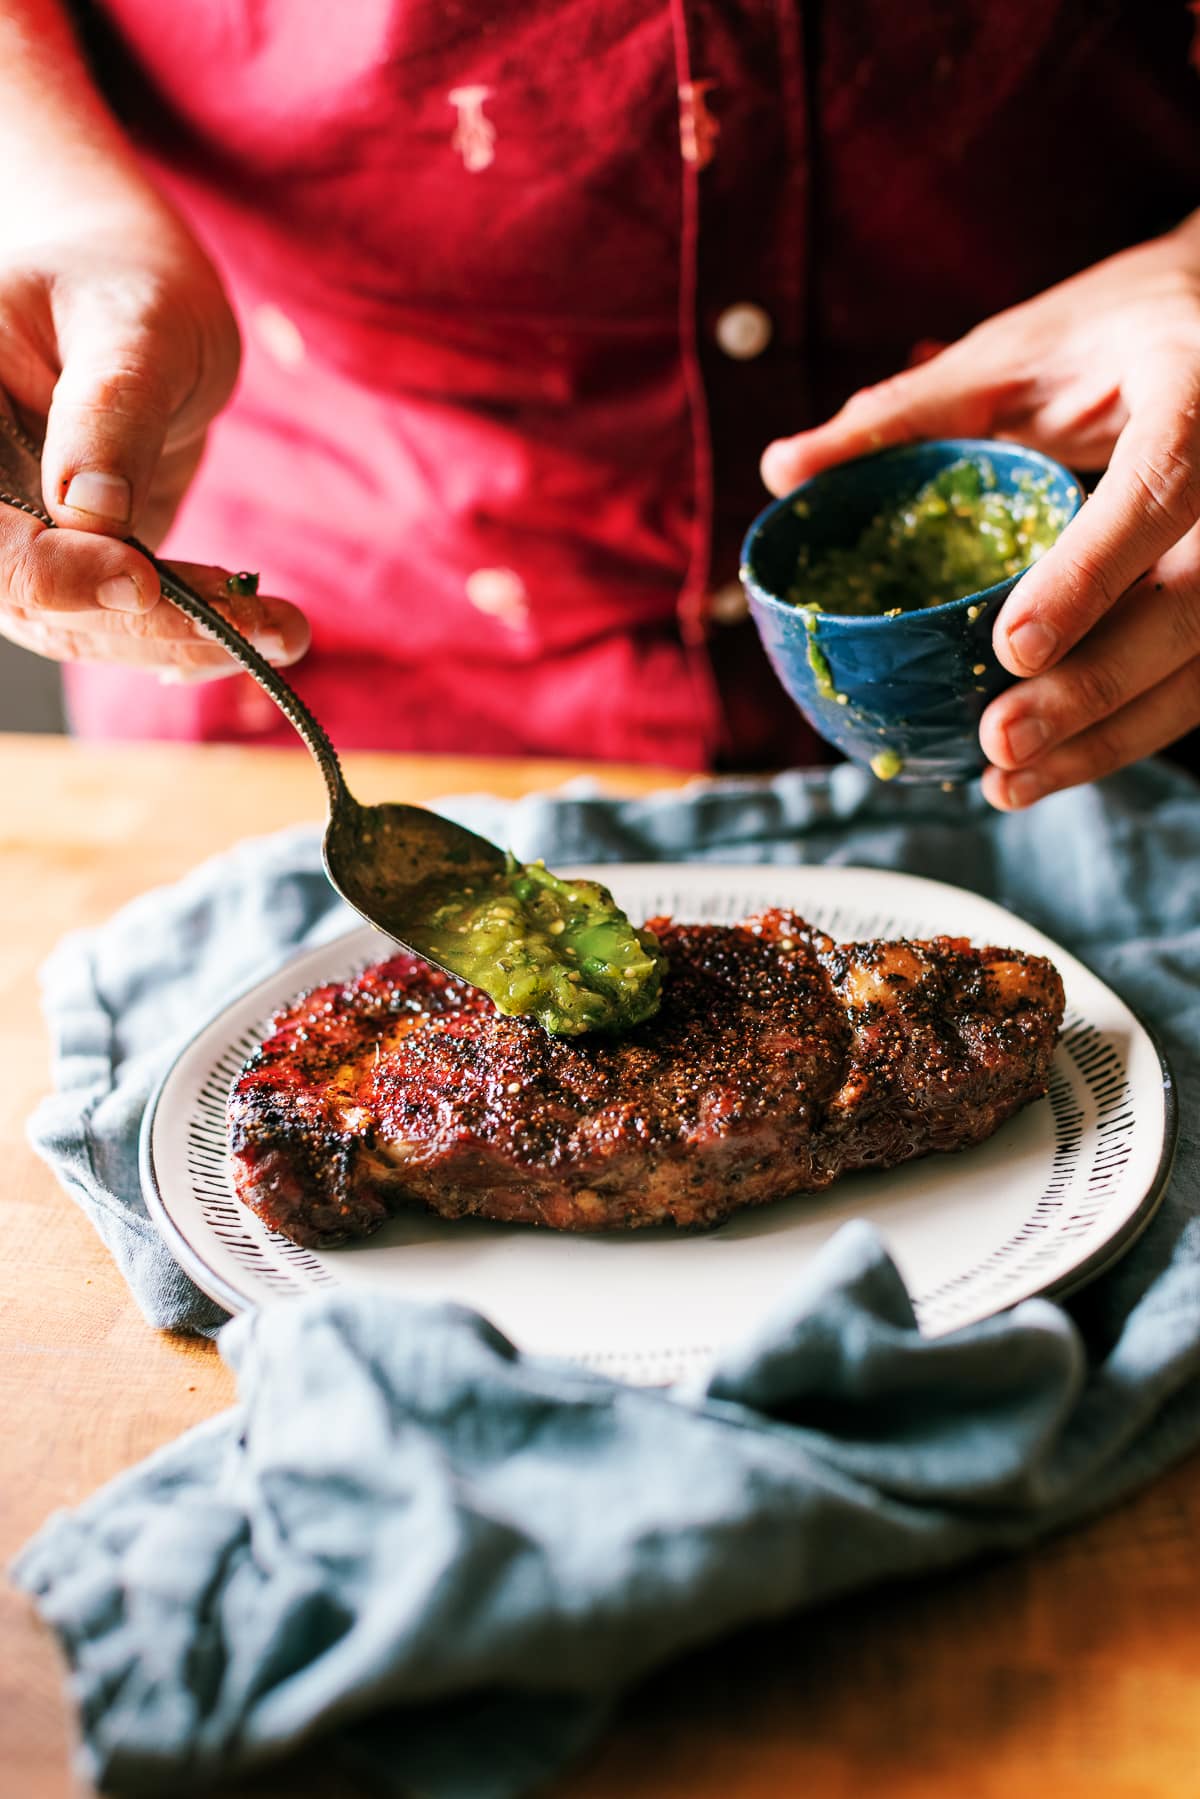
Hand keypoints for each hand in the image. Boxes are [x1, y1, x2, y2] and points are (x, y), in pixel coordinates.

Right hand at [0, 203, 308, 677]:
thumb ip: (111, 406)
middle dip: (146, 623)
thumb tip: (91, 510)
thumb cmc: (130, 291)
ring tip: (285, 630)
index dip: (53, 572)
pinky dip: (192, 638)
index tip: (141, 581)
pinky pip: (119, 628)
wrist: (137, 319)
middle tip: (257, 623)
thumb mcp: (133, 323)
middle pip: (28, 598)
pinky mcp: (73, 575)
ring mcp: (16, 543)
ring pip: (79, 629)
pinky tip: (261, 634)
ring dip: (185, 641)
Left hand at [760, 215, 1199, 805]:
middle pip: (1196, 598)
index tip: (1013, 647)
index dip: (1092, 571)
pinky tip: (1050, 769)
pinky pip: (1197, 678)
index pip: (1161, 485)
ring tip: (1008, 781)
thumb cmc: (1104, 335)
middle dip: (1098, 685)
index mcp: (1194, 386)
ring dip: (1110, 735)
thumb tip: (782, 470)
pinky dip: (1123, 732)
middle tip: (999, 742)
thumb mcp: (1007, 355)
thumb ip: (904, 414)